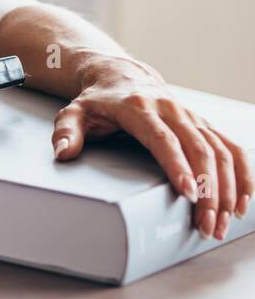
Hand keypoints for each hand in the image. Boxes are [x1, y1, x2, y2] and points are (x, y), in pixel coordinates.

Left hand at [53, 56, 252, 239]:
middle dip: (208, 190)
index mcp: (139, 108)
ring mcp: (191, 117)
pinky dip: (243, 174)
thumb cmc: (98, 99)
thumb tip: (63, 153)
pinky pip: (231, 147)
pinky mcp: (204, 124)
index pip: (163, 139)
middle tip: (207, 224)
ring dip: (227, 189)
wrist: (122, 74)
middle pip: (198, 150)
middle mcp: (171, 110)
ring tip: (222, 222)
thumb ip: (66, 131)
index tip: (189, 193)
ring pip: (220, 151)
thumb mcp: (74, 111)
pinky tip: (244, 201)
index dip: (177, 165)